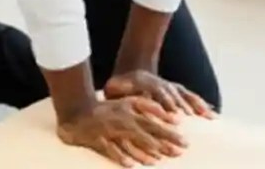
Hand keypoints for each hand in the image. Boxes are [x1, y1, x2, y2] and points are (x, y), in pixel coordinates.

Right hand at [56, 96, 186, 166]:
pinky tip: (131, 165)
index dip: (170, 134)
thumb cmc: (109, 109)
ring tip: (157, 161)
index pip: (156, 125)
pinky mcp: (98, 140)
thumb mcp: (131, 103)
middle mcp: (124, 123)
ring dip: (144, 152)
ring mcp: (111, 132)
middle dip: (163, 145)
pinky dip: (121, 157)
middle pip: (147, 136)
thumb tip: (172, 116)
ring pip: (130, 144)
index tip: (185, 142)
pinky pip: (111, 150)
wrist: (79, 112)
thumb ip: (151, 107)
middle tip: (178, 153)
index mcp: (133, 114)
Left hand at [105, 70, 214, 118]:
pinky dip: (201, 105)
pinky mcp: (177, 91)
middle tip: (186, 119)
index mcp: (145, 81)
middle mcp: (161, 83)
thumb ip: (117, 91)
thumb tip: (116, 93)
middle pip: (173, 94)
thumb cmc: (120, 86)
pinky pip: (191, 98)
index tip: (171, 113)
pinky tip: (211, 114)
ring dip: (195, 106)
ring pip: (185, 95)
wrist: (134, 69)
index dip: (165, 102)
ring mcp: (171, 86)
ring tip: (206, 116)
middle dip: (180, 107)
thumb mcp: (114, 87)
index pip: (157, 91)